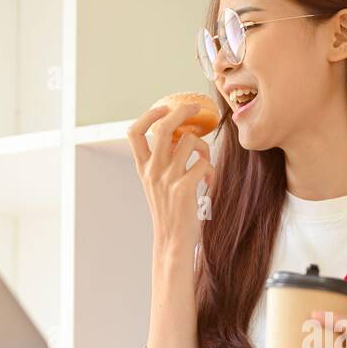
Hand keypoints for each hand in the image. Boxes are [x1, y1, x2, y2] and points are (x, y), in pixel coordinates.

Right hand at [125, 101, 214, 251]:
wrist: (172, 240)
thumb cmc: (169, 210)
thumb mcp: (156, 184)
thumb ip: (162, 161)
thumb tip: (179, 135)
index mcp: (143, 167)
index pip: (134, 132)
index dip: (149, 115)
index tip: (164, 107)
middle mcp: (153, 170)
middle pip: (165, 127)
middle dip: (182, 112)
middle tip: (196, 108)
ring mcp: (168, 178)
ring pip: (190, 141)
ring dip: (204, 148)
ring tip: (205, 162)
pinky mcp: (185, 188)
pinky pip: (204, 164)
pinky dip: (211, 170)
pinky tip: (209, 183)